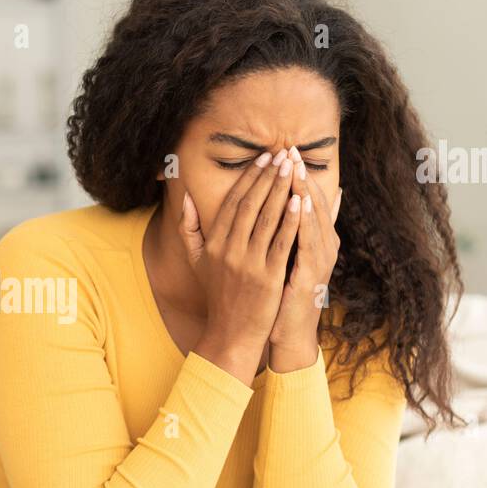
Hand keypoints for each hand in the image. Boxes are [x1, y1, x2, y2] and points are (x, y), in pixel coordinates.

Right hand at [180, 148, 300, 383]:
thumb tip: (185, 198)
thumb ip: (189, 229)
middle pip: (251, 205)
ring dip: (282, 190)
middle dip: (268, 176)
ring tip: (294, 168)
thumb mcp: (197, 262)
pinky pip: (282, 242)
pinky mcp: (267, 277)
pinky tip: (301, 200)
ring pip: (268, 218)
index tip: (264, 159)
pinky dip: (292, 220)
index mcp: (214, 244)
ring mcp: (248, 264)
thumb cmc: (218, 295)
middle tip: (283, 153)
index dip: (249, 178)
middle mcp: (229, 250)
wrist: (231, 334)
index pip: (233, 203)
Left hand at [268, 146, 341, 371]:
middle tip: (291, 149)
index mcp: (316, 239)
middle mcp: (324, 245)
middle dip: (302, 175)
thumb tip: (296, 204)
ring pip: (314, 217)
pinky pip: (310, 241)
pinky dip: (306, 220)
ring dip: (305, 190)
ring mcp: (321, 259)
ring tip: (295, 167)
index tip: (284, 151)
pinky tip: (300, 202)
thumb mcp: (288, 256)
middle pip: (314, 202)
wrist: (288, 332)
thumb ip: (292, 230)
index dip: (297, 175)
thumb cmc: (283, 294)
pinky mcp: (313, 273)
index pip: (308, 199)